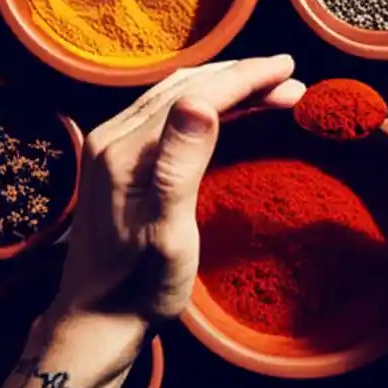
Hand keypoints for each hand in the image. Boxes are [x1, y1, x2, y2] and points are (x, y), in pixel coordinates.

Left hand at [36, 56, 303, 375]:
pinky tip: (228, 109)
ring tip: (270, 88)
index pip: (195, 95)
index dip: (245, 78)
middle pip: (186, 87)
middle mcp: (113, 138)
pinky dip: (205, 103)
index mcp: (126, 152)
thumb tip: (201, 104)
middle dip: (241, 77)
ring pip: (176, 96)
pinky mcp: (118, 160)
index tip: (287, 69)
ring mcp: (112, 147)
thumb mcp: (167, 234)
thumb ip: (179, 167)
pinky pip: (167, 114)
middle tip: (290, 78)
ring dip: (225, 87)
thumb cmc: (139, 287)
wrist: (97, 319)